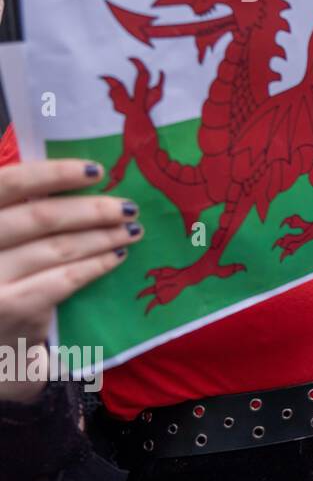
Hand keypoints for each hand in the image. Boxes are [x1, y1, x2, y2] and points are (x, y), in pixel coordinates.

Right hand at [0, 160, 142, 401]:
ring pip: (57, 247)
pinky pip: (64, 279)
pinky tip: (117, 257)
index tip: (94, 171)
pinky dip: (96, 265)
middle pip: (40, 216)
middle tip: (129, 207)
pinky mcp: (10, 309)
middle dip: (92, 209)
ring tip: (132, 230)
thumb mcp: (2, 243)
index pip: (6, 183)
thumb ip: (22, 214)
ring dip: (102, 236)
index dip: (52, 173)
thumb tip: (81, 179)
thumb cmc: (0, 283)